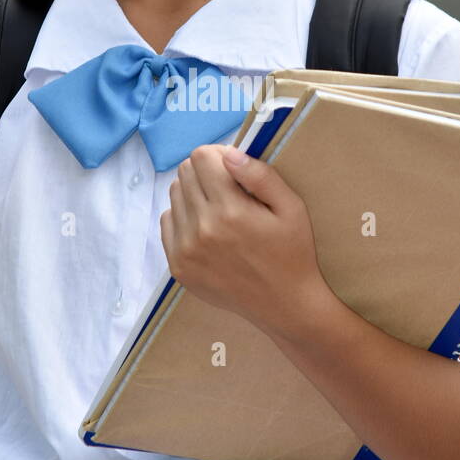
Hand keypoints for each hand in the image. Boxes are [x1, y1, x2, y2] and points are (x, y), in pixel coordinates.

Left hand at [159, 144, 328, 332]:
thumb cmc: (292, 252)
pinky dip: (183, 218)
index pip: (201, 157)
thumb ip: (260, 176)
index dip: (218, 155)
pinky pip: (167, 222)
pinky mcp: (178, 266)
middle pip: (184, 173)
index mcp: (231, 210)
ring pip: (174, 195)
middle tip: (229, 188)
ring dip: (194, 193)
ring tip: (219, 209)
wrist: (284, 305)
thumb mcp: (291, 208)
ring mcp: (185, 250)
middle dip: (206, 172)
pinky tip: (207, 228)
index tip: (233, 168)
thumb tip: (229, 154)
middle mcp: (202, 229)